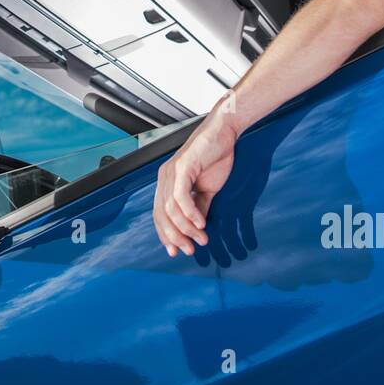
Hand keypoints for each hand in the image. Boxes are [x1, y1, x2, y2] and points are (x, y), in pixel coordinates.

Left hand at [153, 106, 239, 256]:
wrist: (224, 132)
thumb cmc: (215, 156)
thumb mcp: (207, 189)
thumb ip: (200, 207)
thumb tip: (197, 228)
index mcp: (167, 183)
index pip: (160, 215)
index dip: (166, 235)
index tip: (177, 251)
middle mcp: (164, 177)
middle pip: (162, 215)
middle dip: (175, 237)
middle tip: (189, 250)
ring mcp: (171, 172)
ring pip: (171, 209)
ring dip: (186, 228)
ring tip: (201, 238)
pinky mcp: (182, 167)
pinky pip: (182, 197)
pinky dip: (191, 214)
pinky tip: (202, 223)